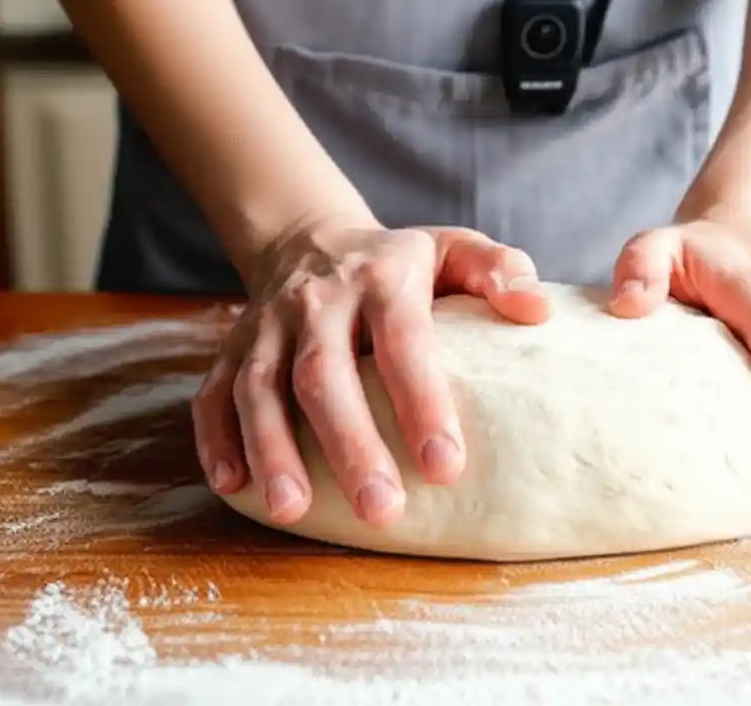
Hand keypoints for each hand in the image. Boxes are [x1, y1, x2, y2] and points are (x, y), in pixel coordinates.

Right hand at [192, 217, 550, 526]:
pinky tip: (233, 486)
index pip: (402, 340)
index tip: (445, 467)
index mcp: (382, 278)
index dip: (421, 402)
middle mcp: (317, 301)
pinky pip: (214, 394)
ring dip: (273, 450)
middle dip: (349, 445)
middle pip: (325, 375)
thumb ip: (500, 271)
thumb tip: (536, 312)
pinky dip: (217, 439)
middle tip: (380, 509)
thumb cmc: (401, 263)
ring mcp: (266, 326)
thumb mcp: (455, 249)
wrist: (310, 239)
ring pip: (261, 388)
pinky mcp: (229, 350)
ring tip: (293, 510)